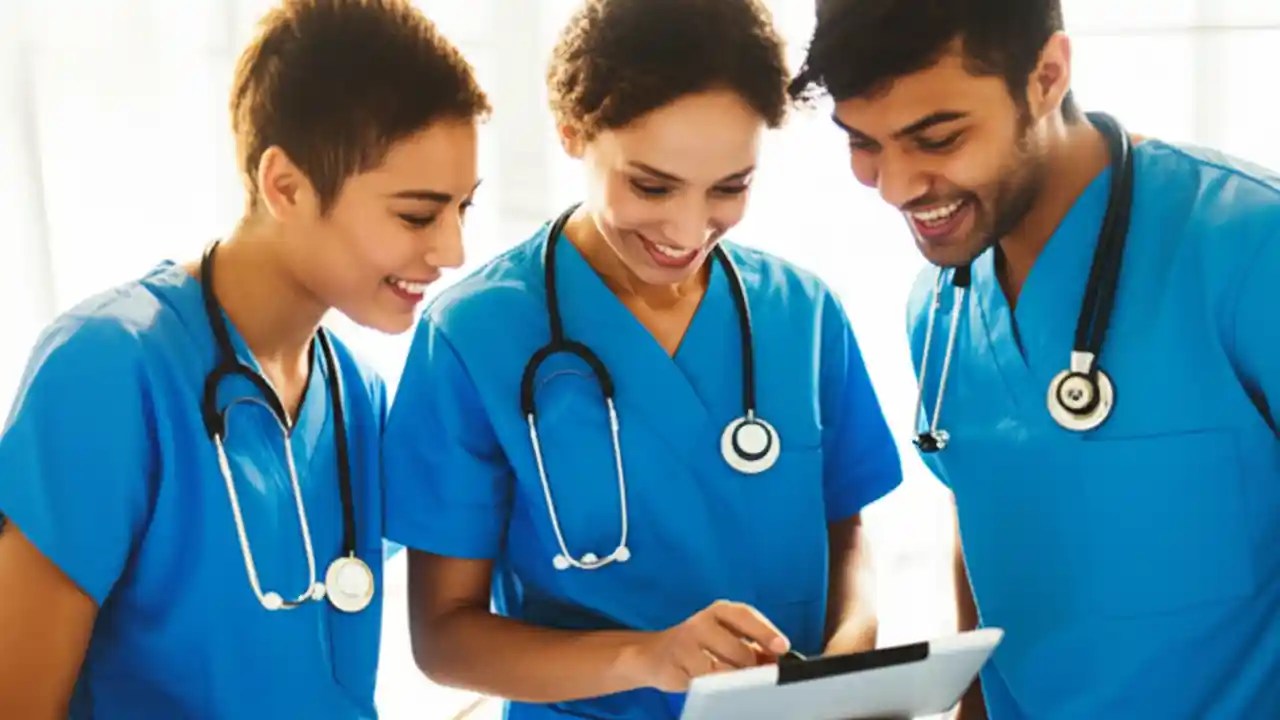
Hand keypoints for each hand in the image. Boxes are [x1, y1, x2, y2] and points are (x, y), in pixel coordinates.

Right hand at [627, 600, 789, 691]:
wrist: (655, 654)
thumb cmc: (700, 646)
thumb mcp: (728, 638)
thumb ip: (755, 646)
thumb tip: (779, 659)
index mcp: (720, 611)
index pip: (746, 616)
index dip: (765, 632)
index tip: (783, 648)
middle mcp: (702, 622)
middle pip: (739, 650)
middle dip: (751, 669)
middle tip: (756, 678)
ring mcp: (686, 644)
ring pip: (723, 670)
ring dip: (732, 681)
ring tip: (730, 681)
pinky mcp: (675, 666)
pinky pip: (704, 683)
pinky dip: (712, 687)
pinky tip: (709, 684)